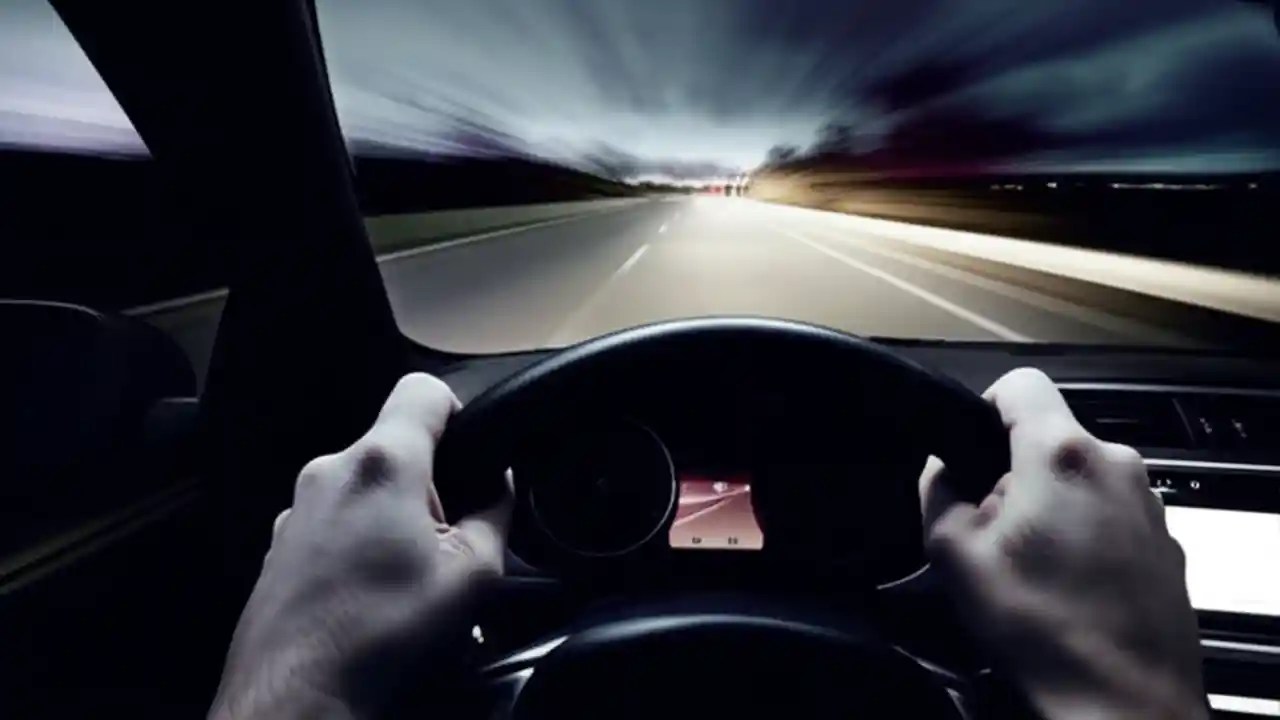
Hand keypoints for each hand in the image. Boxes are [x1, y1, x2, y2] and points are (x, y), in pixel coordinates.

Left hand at [209, 373, 512, 719]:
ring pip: (363, 485)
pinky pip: (333, 519)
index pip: (425, 390)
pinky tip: (370, 593)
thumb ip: (494, 513)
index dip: (459, 413)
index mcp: (384, 464)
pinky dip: (357, 541)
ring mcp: (297, 507)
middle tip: (446, 540)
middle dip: (430, 482)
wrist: (296, 693)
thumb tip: (497, 484)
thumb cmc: (384, 634)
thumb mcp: (473, 575)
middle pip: (395, 444)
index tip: (471, 458)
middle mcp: (331, 471)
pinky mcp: (279, 543)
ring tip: (407, 576)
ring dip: (391, 515)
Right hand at [920, 368, 1205, 719]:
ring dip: (1052, 505)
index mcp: (1061, 455)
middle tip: (991, 529)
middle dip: (1014, 471)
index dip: (985, 407)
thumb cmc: (1041, 629)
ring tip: (1029, 565)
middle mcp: (1117, 466)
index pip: (1020, 383)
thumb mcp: (953, 554)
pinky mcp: (1166, 542)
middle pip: (1051, 437)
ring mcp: (1149, 504)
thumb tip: (942, 470)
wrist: (1119, 699)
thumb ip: (937, 491)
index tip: (971, 446)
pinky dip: (1086, 535)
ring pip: (1082, 478)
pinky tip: (1066, 585)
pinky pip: (1112, 515)